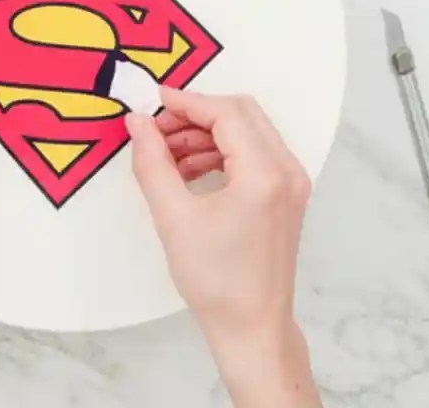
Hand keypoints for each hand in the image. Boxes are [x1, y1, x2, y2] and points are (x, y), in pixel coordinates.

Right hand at [126, 88, 320, 407]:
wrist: (251, 327)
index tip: (151, 104)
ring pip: (247, 133)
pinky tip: (188, 171)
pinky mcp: (286, 197)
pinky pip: (253, 155)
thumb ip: (153, 163)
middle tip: (156, 129)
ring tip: (166, 156)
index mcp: (265, 174)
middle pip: (242, 114)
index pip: (226, 114)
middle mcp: (287, 172)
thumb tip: (138, 124)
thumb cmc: (217, 282)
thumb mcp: (173, 218)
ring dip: (206, 135)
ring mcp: (291, 184)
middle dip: (195, 115)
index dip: (186, 102)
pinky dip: (220, 153)